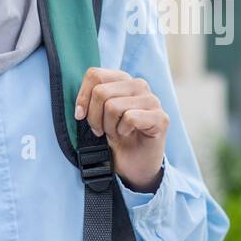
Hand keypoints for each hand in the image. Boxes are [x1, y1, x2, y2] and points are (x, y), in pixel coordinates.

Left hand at [73, 67, 167, 192]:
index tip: (80, 116)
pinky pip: (130, 118)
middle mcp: (139, 85)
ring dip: (109, 126)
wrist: (134, 166)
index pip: (95, 75)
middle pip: (101, 92)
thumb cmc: (117, 138)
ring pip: (113, 106)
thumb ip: (92, 101)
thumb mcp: (98, 116)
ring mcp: (152, 100)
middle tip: (102, 130)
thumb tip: (80, 108)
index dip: (82, 97)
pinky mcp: (161, 118)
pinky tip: (128, 135)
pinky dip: (123, 131)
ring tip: (116, 133)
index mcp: (123, 80)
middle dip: (94, 116)